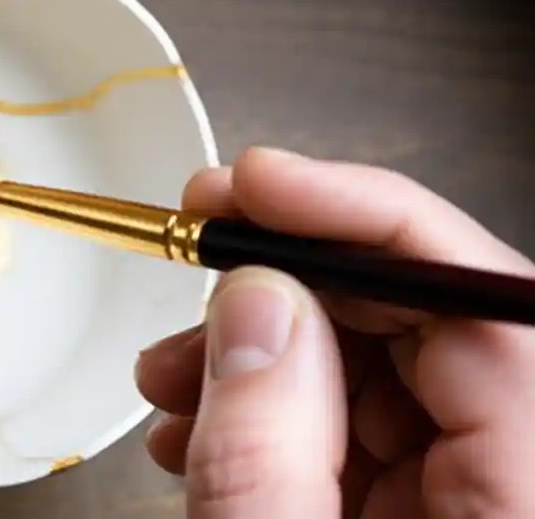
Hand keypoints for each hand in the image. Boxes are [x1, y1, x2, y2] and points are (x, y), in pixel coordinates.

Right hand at [134, 147, 534, 517]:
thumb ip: (261, 445)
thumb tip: (255, 299)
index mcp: (523, 506)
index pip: (487, 311)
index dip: (370, 221)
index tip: (261, 184)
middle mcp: (521, 489)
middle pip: (434, 322)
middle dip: (295, 279)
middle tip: (200, 245)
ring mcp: (476, 500)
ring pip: (389, 367)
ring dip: (265, 345)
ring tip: (171, 371)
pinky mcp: (431, 514)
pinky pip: (366, 426)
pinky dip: (273, 406)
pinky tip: (200, 422)